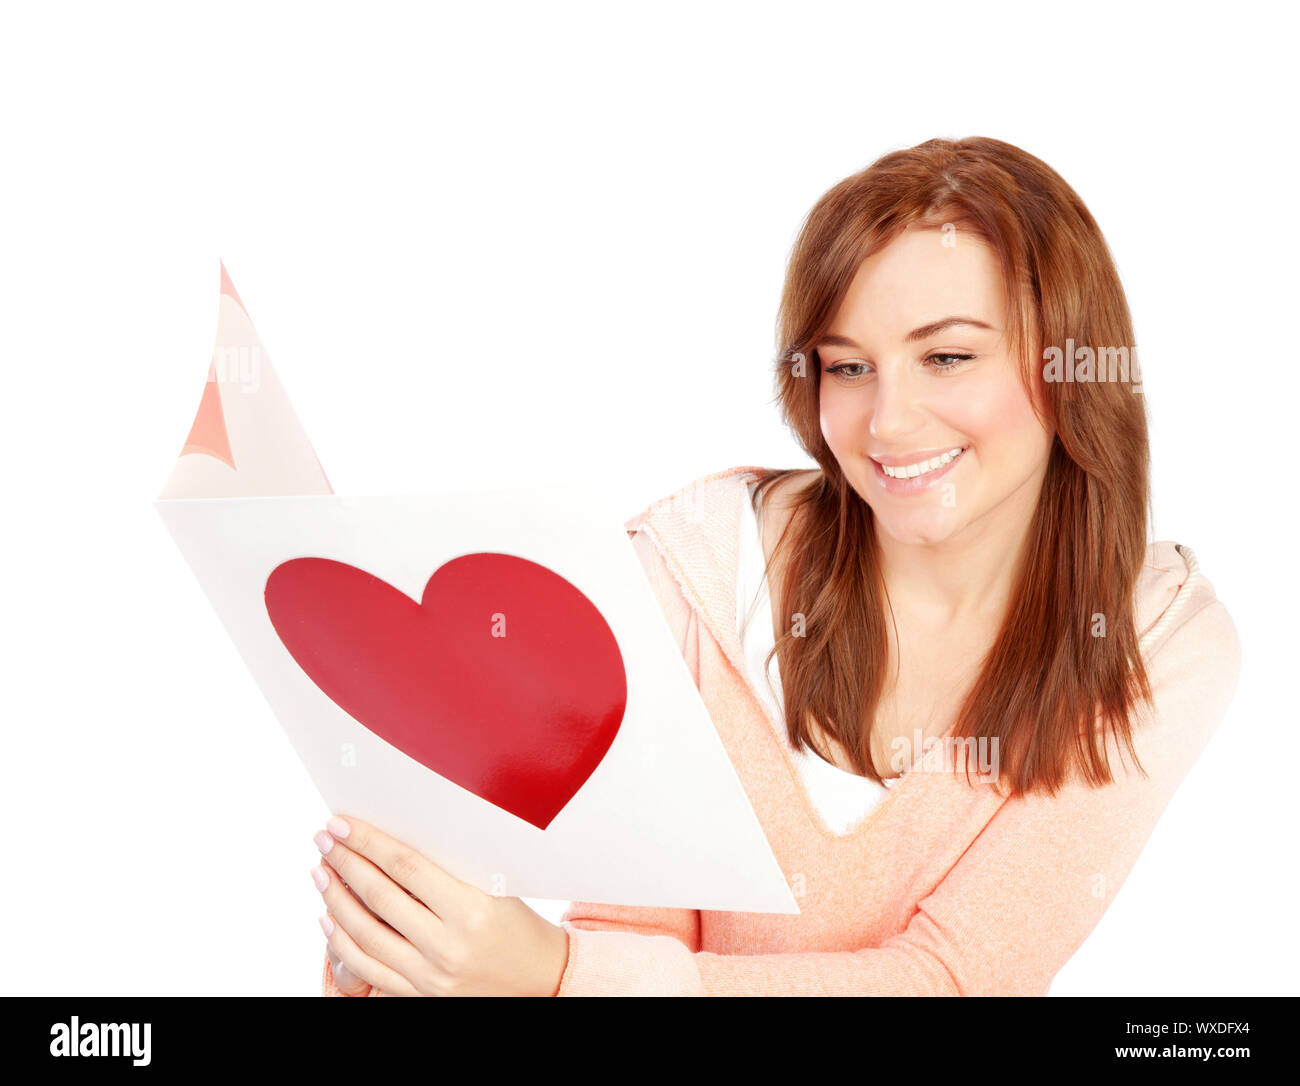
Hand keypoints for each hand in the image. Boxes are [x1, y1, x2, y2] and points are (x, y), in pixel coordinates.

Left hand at [310, 815, 569, 996]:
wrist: (538, 978)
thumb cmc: (516, 922)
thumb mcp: (495, 887)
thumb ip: (449, 867)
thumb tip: (394, 835)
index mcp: (472, 910)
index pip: (406, 867)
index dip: (369, 842)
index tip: (342, 824)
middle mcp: (448, 946)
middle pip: (380, 897)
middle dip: (345, 863)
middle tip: (324, 839)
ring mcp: (431, 977)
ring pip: (366, 934)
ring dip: (336, 899)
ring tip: (321, 872)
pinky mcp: (420, 997)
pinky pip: (368, 969)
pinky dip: (341, 943)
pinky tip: (328, 919)